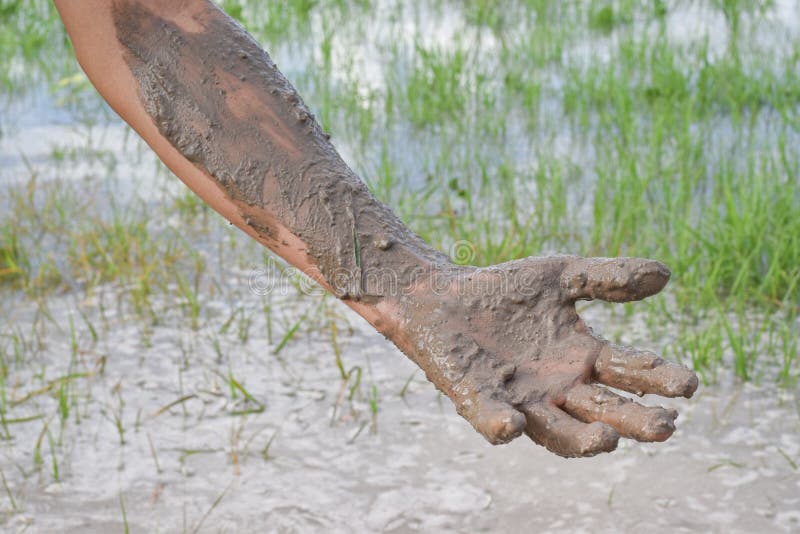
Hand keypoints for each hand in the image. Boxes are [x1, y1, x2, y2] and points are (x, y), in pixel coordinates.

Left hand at [394, 255, 697, 456]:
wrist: (442, 296)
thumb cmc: (504, 292)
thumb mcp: (560, 277)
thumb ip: (606, 278)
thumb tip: (666, 274)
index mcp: (582, 358)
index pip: (630, 373)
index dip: (659, 380)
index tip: (688, 384)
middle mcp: (557, 388)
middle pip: (604, 411)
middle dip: (635, 421)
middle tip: (665, 425)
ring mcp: (518, 398)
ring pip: (557, 432)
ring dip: (582, 440)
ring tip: (609, 439)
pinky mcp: (477, 397)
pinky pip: (491, 418)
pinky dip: (500, 424)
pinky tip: (513, 424)